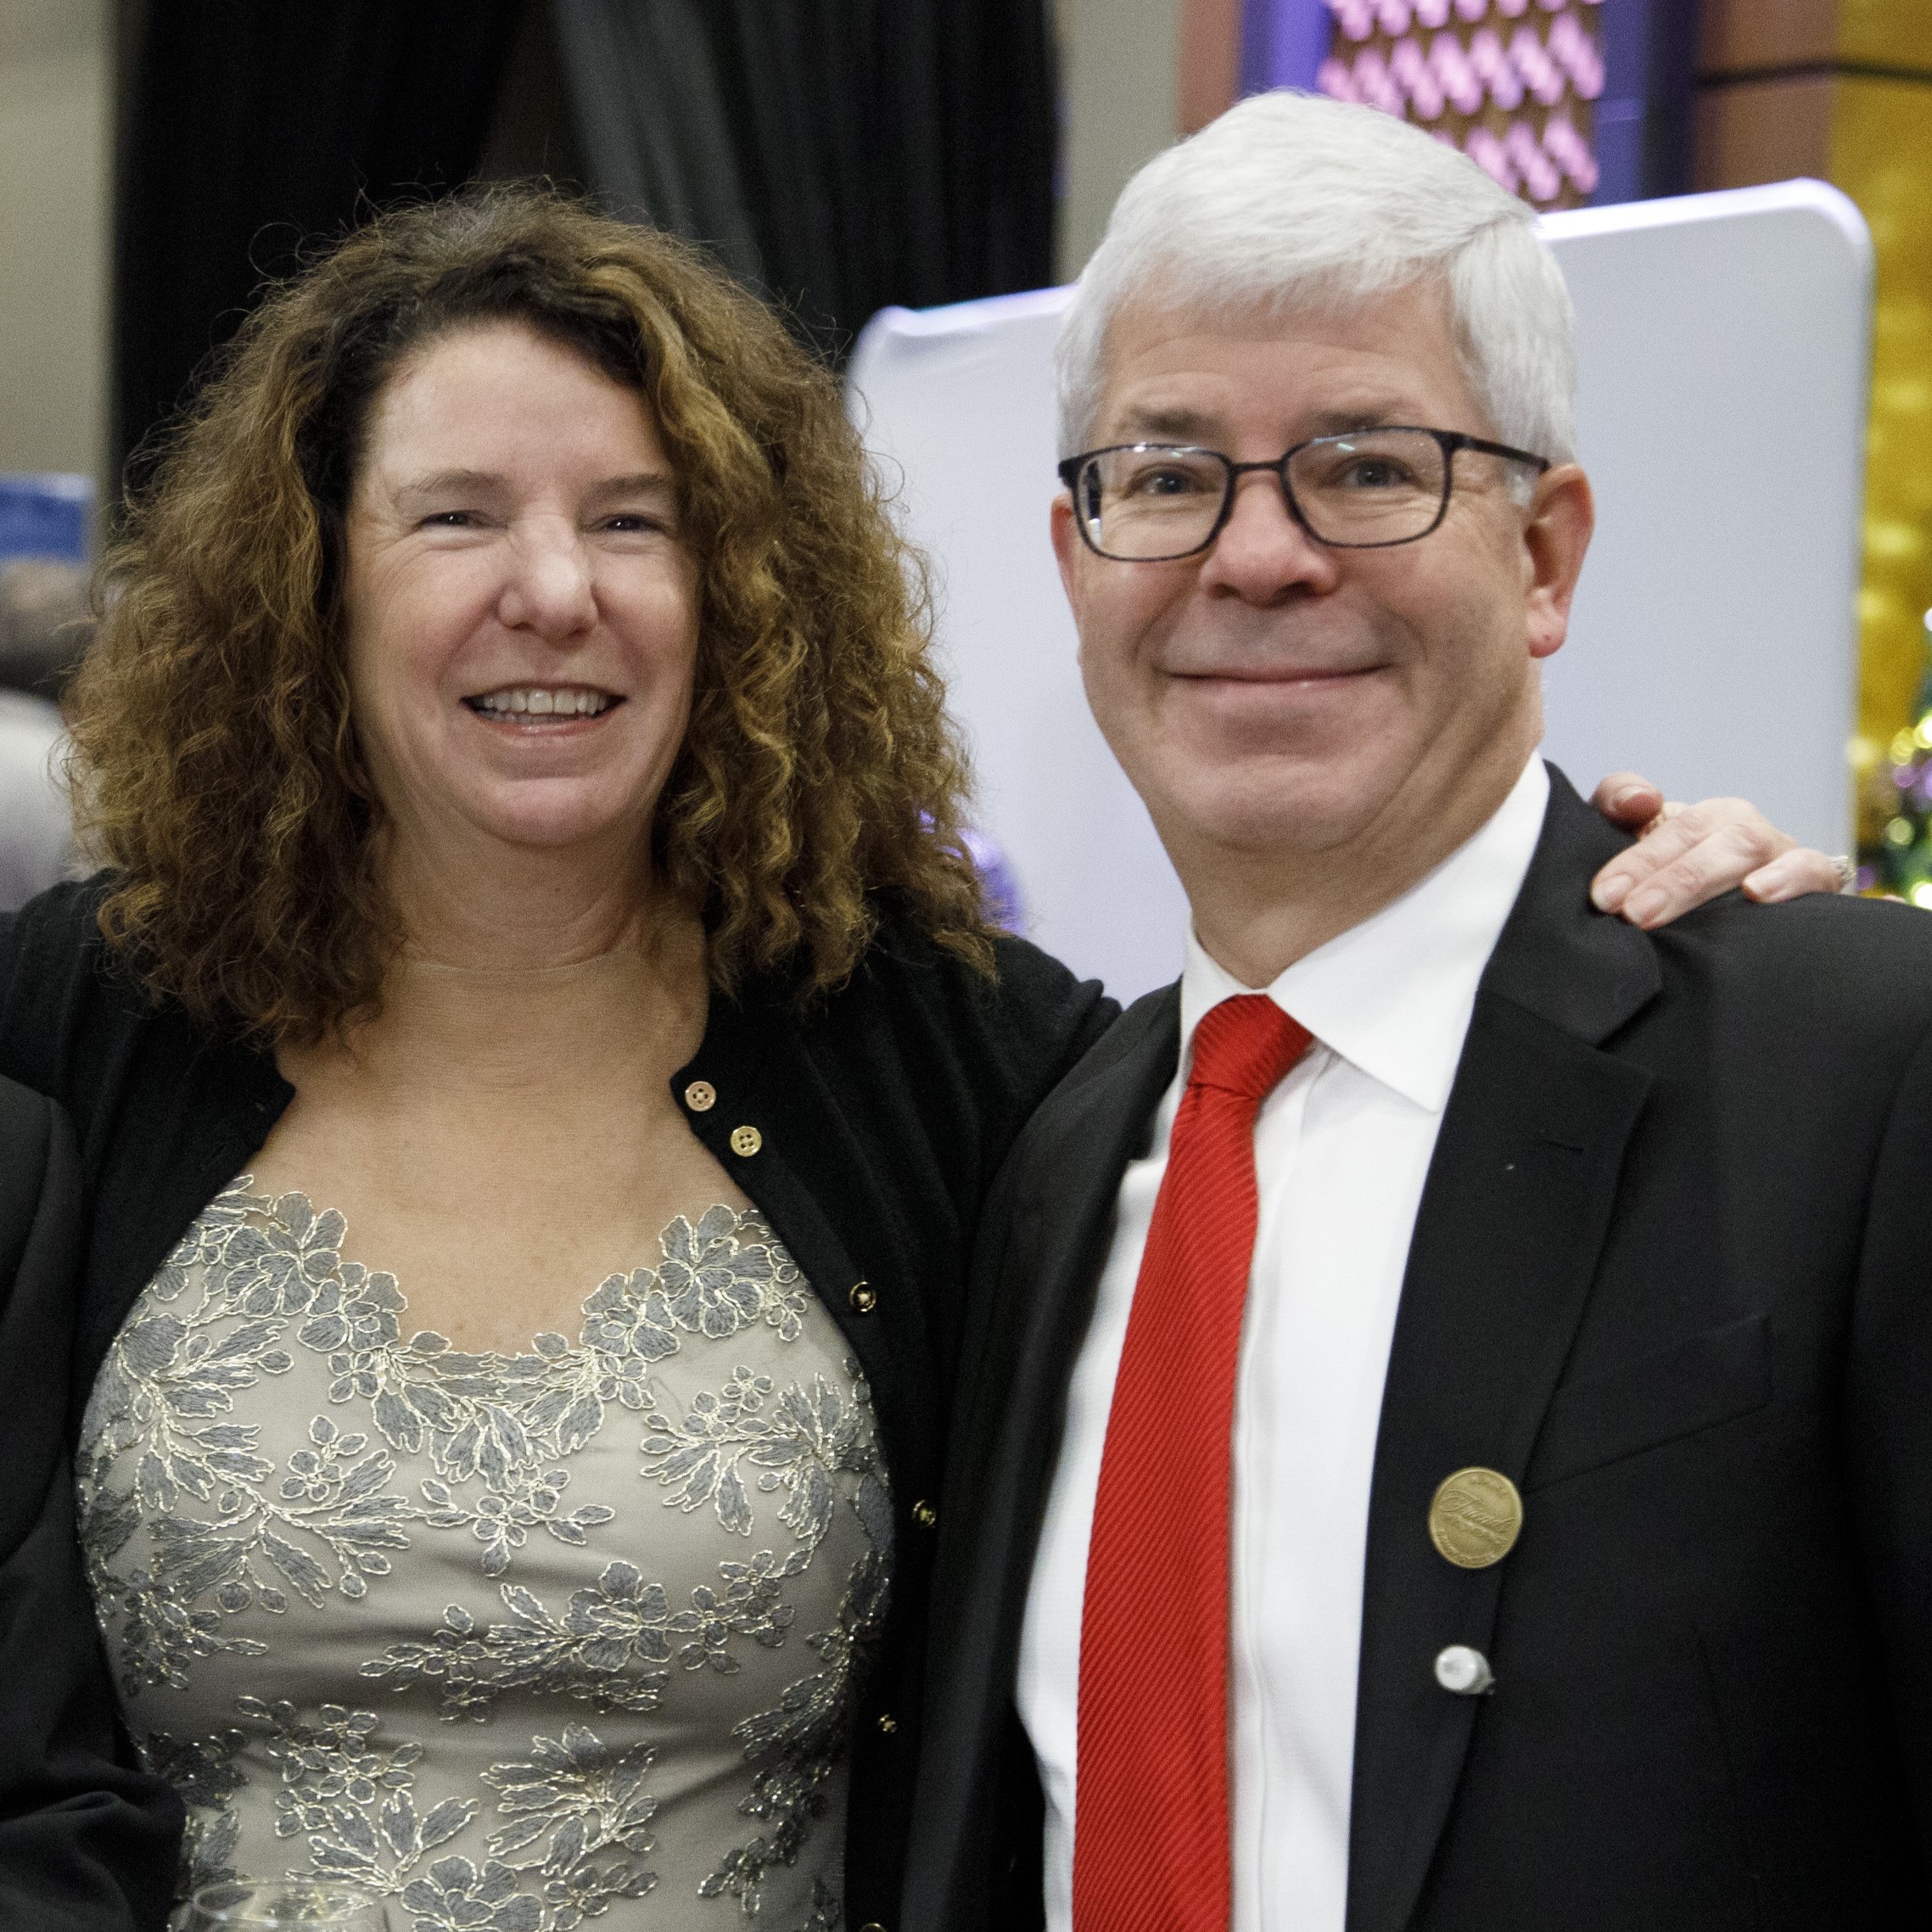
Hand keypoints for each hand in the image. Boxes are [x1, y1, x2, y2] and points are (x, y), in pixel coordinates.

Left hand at [1587, 772, 1844, 927]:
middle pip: (1702, 831)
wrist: (1735, 925)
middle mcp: (1738, 826)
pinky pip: (1814, 868)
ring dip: (1702, 878)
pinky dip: (1789, 876)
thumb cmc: (1673, 883)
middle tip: (1631, 914)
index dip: (1634, 858)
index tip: (1605, 895)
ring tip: (1671, 910)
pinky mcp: (1817, 879)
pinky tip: (1758, 893)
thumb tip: (1641, 798)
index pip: (1663, 822)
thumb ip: (1618, 806)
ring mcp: (1778, 850)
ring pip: (1747, 844)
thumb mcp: (1633, 845)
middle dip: (1663, 875)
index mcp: (1697, 818)